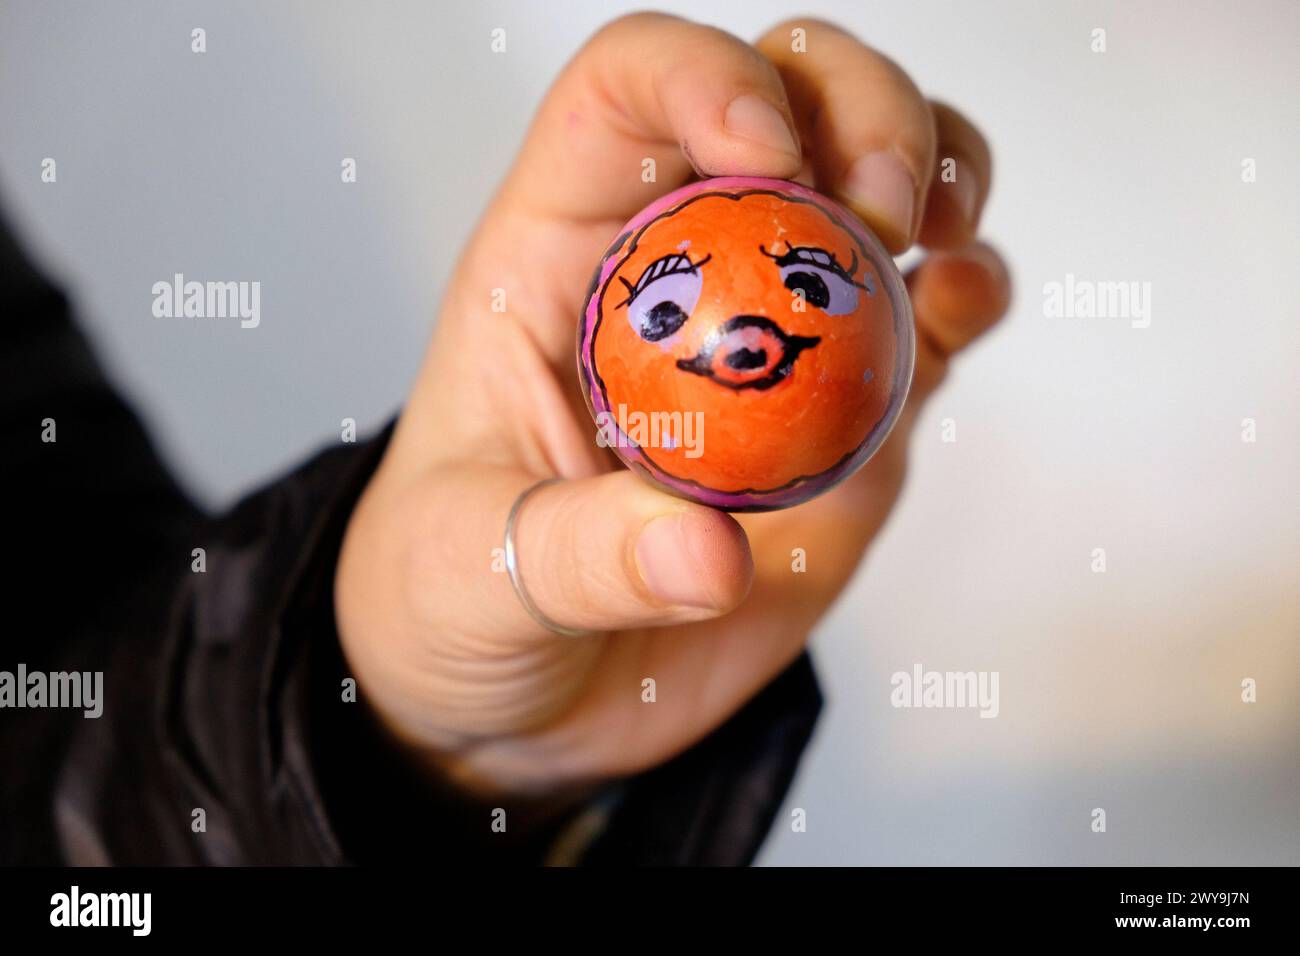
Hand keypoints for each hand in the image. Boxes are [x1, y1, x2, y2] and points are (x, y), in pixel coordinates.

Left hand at [334, 14, 1010, 795]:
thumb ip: (583, 556)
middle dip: (859, 106)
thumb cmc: (458, 598)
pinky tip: (964, 308)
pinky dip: (968, 290)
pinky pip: (925, 320)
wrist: (533, 695)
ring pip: (878, 180)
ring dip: (935, 172)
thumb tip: (707, 550)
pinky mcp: (844, 415)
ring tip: (939, 246)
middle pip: (786, 95)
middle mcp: (683, 269)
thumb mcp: (473, 576)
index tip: (764, 158)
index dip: (703, 77)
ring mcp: (776, 335)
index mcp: (562, 258)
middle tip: (882, 211)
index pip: (628, 92)